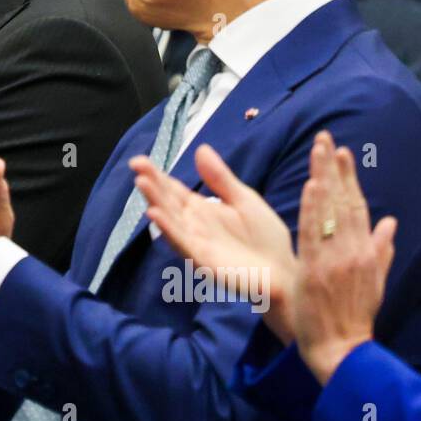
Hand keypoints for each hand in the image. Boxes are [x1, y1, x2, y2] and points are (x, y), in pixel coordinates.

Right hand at [134, 143, 297, 340]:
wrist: (285, 272)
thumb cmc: (265, 238)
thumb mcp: (244, 199)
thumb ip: (220, 178)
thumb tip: (200, 149)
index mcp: (201, 209)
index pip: (173, 189)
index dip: (156, 175)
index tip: (139, 161)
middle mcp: (193, 225)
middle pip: (167, 201)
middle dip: (151, 184)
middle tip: (135, 165)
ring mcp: (196, 243)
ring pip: (170, 220)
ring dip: (155, 203)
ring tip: (142, 183)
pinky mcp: (204, 260)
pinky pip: (182, 243)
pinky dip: (168, 229)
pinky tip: (155, 215)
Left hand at [292, 132, 396, 383]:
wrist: (343, 348)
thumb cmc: (355, 316)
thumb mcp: (375, 282)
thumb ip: (382, 250)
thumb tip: (390, 222)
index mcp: (366, 252)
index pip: (358, 207)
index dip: (351, 179)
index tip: (344, 153)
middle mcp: (353, 251)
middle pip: (344, 202)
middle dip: (336, 169)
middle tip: (328, 139)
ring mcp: (334, 259)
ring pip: (329, 212)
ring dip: (323, 178)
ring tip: (319, 151)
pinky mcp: (315, 270)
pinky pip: (313, 234)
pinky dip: (313, 209)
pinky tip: (311, 186)